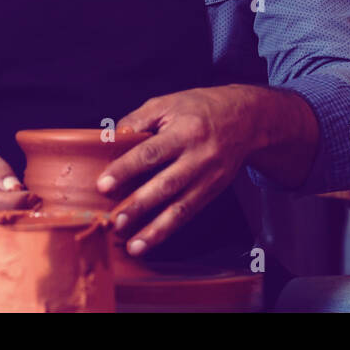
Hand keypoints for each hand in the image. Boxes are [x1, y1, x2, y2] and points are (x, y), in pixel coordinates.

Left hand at [96, 85, 267, 257]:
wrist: (245, 118)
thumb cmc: (199, 108)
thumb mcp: (167, 103)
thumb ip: (137, 121)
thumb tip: (109, 142)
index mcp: (185, 131)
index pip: (151, 153)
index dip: (126, 169)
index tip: (104, 184)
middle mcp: (199, 156)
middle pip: (166, 185)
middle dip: (139, 205)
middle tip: (116, 220)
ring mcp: (209, 176)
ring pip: (181, 207)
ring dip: (155, 230)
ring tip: (133, 246)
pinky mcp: (214, 190)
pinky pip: (189, 213)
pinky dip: (169, 229)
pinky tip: (150, 240)